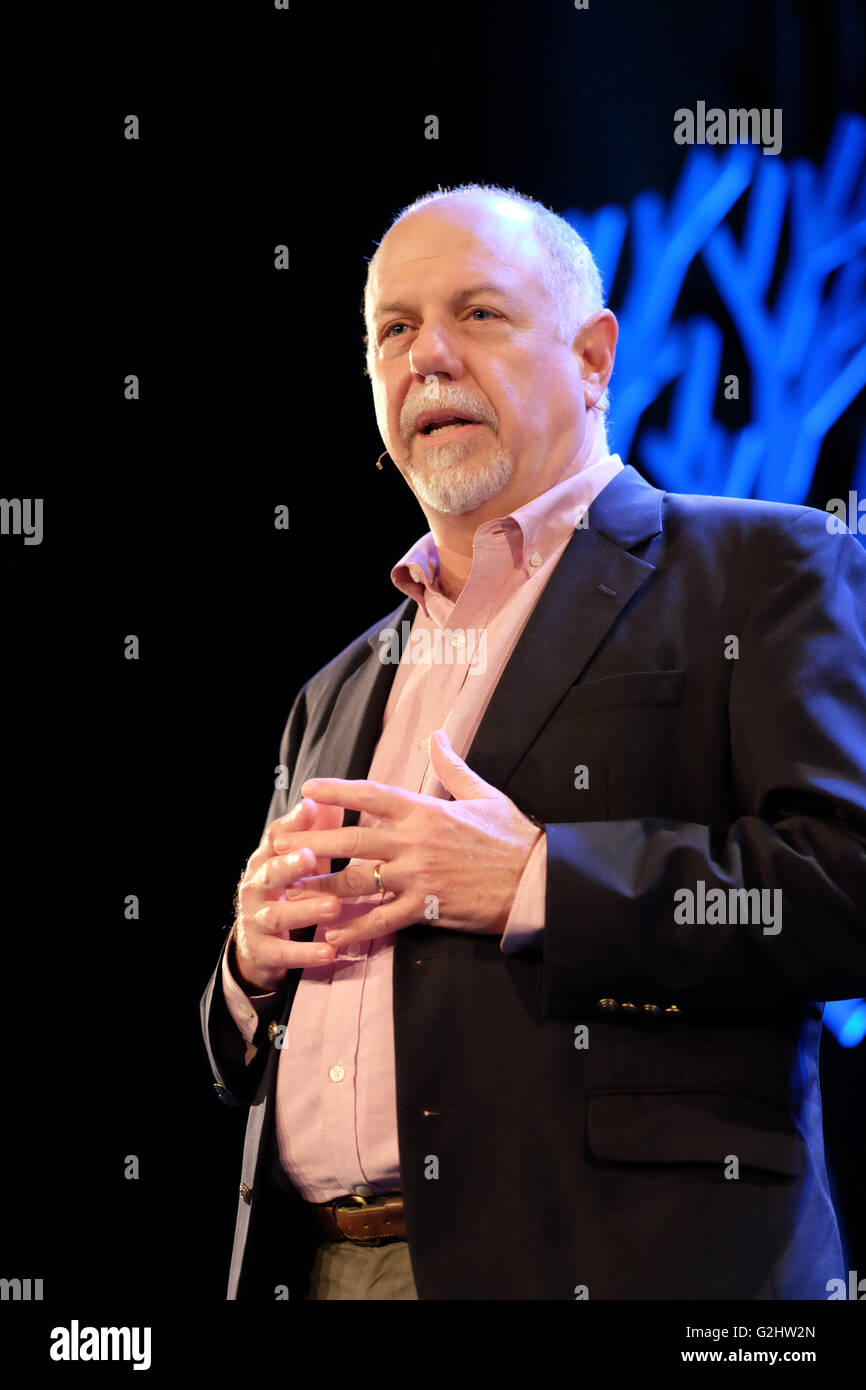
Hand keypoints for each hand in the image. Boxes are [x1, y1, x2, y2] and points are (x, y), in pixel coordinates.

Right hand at [231, 795, 344, 992]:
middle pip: (270, 873)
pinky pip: (284, 953)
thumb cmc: (288, 890)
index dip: (292, 823)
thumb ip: (313, 833)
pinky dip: (305, 953)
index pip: (276, 837)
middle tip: (311, 856)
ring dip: (305, 910)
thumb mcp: (299, 862)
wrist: (258, 944)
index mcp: (265, 860)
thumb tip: (330, 798)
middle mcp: (256, 887)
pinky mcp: (263, 951)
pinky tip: (328, 953)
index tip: (312, 808)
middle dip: (289, 865)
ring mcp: (256, 920)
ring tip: (333, 906)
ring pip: (278, 914)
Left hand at [271, 729, 542, 947]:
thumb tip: (438, 736)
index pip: (370, 795)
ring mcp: (416, 877)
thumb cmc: (513, 837)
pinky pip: (380, 920)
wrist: (538, 882)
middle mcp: (413, 842)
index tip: (308, 790)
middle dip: (310, 842)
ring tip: (290, 889)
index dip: (336, 791)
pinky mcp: (424, 908)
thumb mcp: (483, 794)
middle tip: (277, 845)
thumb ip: (452, 767)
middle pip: (349, 840)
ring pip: (356, 881)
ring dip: (320, 885)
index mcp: (425, 810)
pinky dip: (354, 929)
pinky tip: (331, 934)